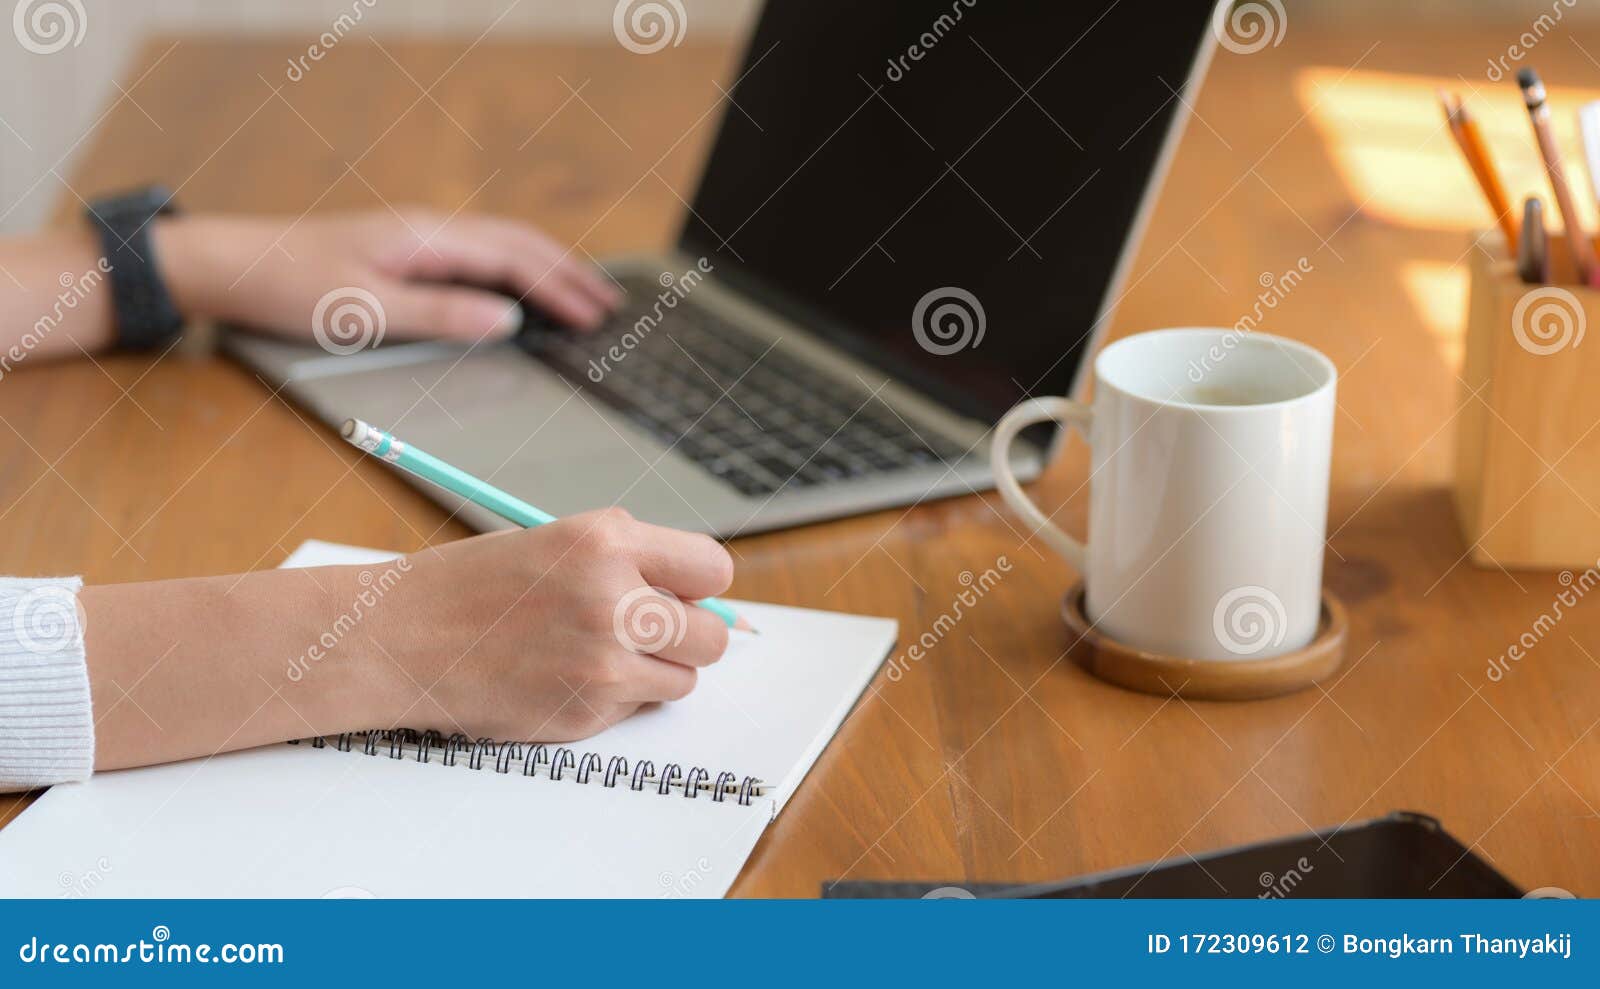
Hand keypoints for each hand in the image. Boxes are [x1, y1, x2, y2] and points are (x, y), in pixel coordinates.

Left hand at [151, 209, 621, 345]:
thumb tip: (507, 321)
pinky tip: (525, 291)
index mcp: (426, 237)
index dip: (560, 287)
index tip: (595, 316)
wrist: (232, 265)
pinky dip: (517, 272)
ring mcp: (418, 238)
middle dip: (569, 274)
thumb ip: (440, 314)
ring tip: (585, 295)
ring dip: (548, 270)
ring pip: (502, 246)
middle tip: (610, 305)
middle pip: (519, 244)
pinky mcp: (406, 252)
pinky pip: (479, 256)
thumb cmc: (291, 287)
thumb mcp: (366, 310)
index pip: (513, 258)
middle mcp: (429, 229)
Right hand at [362, 509, 733, 741]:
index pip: (713, 568)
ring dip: (654, 671)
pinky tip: (562, 676)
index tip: (683, 590)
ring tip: (596, 652)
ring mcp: (602, 664)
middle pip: (711, 636)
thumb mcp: (559, 544)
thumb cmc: (473, 586)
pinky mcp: (585, 712)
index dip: (700, 583)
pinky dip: (612, 697)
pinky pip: (635, 708)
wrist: (398, 639)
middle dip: (689, 636)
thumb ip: (630, 565)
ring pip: (682, 680)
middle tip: (650, 632)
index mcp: (606, 542)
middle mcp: (612, 602)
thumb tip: (698, 601)